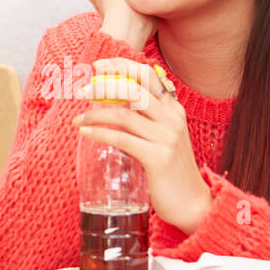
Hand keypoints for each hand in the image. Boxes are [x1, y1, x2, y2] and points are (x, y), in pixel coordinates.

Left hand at [72, 58, 211, 233]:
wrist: (190, 203)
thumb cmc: (170, 171)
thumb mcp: (163, 137)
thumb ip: (145, 120)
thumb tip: (111, 104)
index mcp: (174, 109)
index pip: (146, 75)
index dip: (121, 66)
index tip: (97, 65)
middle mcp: (172, 118)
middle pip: (133, 88)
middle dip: (103, 85)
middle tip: (81, 91)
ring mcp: (167, 137)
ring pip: (124, 113)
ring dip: (95, 113)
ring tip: (78, 119)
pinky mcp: (158, 157)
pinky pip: (122, 139)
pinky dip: (100, 133)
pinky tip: (86, 133)